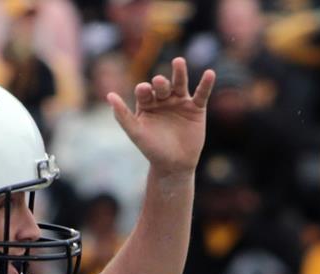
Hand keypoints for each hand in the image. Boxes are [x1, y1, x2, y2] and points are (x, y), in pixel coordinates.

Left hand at [109, 57, 214, 176]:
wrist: (174, 166)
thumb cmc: (152, 150)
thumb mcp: (136, 133)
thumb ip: (123, 115)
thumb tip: (109, 95)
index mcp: (147, 103)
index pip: (144, 91)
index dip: (144, 90)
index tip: (144, 91)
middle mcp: (163, 99)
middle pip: (162, 85)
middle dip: (160, 83)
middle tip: (159, 82)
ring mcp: (180, 102)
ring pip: (180, 83)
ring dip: (179, 73)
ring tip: (178, 62)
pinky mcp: (196, 108)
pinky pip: (201, 94)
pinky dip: (206, 84)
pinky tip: (210, 73)